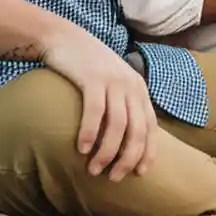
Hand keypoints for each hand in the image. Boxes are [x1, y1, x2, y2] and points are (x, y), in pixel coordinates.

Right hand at [40, 28, 157, 180]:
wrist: (65, 38)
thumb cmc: (87, 68)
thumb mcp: (113, 85)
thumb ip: (122, 106)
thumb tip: (124, 142)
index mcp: (139, 89)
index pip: (151, 127)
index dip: (147, 152)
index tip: (139, 174)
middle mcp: (131, 85)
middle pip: (137, 130)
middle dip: (127, 158)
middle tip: (114, 178)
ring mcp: (113, 81)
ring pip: (117, 125)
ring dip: (106, 151)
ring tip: (94, 169)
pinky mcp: (92, 78)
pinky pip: (95, 111)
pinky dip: (90, 133)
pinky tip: (82, 149)